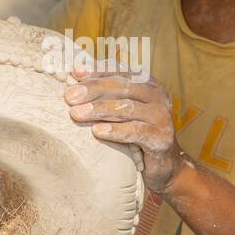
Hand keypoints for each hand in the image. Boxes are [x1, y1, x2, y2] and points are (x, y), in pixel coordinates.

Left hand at [64, 61, 184, 193]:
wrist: (164, 163)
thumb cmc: (137, 132)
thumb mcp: (123, 110)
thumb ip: (106, 94)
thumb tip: (76, 78)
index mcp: (147, 83)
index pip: (120, 71)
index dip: (96, 71)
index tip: (74, 74)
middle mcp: (156, 95)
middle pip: (121, 87)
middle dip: (93, 90)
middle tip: (69, 96)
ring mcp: (160, 116)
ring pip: (126, 108)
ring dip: (99, 109)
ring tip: (76, 113)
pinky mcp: (161, 137)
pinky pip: (135, 132)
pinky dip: (115, 131)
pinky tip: (97, 131)